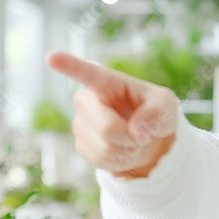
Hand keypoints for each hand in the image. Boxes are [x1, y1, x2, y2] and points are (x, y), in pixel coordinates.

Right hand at [46, 51, 178, 178]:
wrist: (148, 138)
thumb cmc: (154, 113)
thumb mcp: (166, 106)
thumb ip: (157, 112)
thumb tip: (136, 130)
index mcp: (106, 82)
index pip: (86, 73)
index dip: (69, 66)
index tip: (52, 57)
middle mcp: (87, 100)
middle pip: (107, 127)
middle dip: (131, 137)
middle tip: (143, 134)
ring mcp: (80, 123)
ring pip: (105, 148)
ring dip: (128, 150)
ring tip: (133, 140)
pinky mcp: (81, 145)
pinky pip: (102, 161)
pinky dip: (121, 160)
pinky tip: (123, 150)